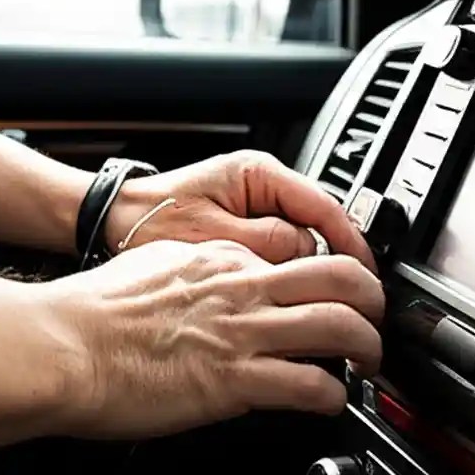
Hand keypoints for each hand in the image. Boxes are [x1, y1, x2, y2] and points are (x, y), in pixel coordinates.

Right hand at [46, 239, 383, 438]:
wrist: (61, 345)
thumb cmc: (94, 312)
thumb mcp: (159, 265)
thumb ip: (201, 270)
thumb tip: (224, 278)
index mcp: (225, 258)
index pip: (301, 255)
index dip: (332, 276)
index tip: (339, 295)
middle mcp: (244, 287)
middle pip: (341, 277)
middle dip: (374, 300)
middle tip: (377, 321)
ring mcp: (242, 332)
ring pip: (339, 325)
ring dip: (368, 347)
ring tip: (369, 365)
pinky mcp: (234, 379)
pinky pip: (309, 384)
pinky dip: (333, 396)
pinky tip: (332, 403)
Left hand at [104, 151, 374, 271]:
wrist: (110, 222)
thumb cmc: (148, 222)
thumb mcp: (214, 235)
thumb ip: (267, 244)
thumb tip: (309, 257)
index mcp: (258, 173)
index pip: (323, 205)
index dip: (349, 242)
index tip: (364, 273)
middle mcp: (263, 183)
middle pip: (321, 221)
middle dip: (336, 258)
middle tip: (351, 296)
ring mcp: (256, 202)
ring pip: (303, 237)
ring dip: (310, 267)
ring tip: (320, 301)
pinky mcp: (246, 222)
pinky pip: (281, 247)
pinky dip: (288, 269)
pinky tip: (286, 294)